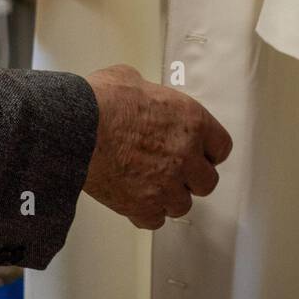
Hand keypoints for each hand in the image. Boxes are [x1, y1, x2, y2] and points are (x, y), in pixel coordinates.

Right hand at [82, 65, 231, 226]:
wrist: (76, 127)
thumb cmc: (101, 101)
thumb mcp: (129, 78)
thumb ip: (147, 92)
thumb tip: (139, 92)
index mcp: (191, 121)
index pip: (221, 147)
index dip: (209, 151)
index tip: (201, 154)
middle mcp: (186, 156)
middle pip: (207, 182)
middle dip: (192, 178)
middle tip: (175, 171)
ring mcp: (166, 184)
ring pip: (182, 205)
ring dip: (169, 197)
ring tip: (151, 186)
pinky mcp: (143, 206)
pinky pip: (155, 220)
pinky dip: (146, 212)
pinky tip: (136, 200)